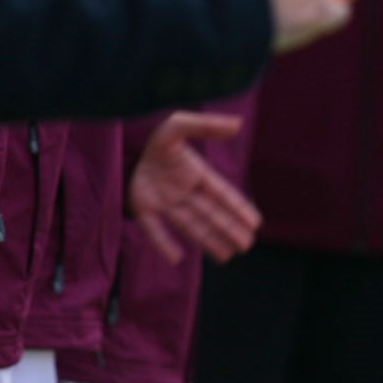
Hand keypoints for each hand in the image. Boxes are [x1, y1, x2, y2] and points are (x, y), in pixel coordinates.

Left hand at [126, 111, 260, 264]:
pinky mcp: (143, 209)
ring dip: (208, 241)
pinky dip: (164, 243)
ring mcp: (164, 202)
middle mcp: (184, 191)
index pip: (222, 194)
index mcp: (197, 173)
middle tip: (247, 246)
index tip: (255, 223)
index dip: (238, 208)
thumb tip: (238, 124)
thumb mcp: (179, 124)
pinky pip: (154, 229)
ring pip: (190, 225)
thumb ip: (206, 125)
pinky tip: (176, 258)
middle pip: (210, 214)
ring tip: (227, 256)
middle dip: (229, 230)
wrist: (128, 144)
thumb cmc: (158, 135)